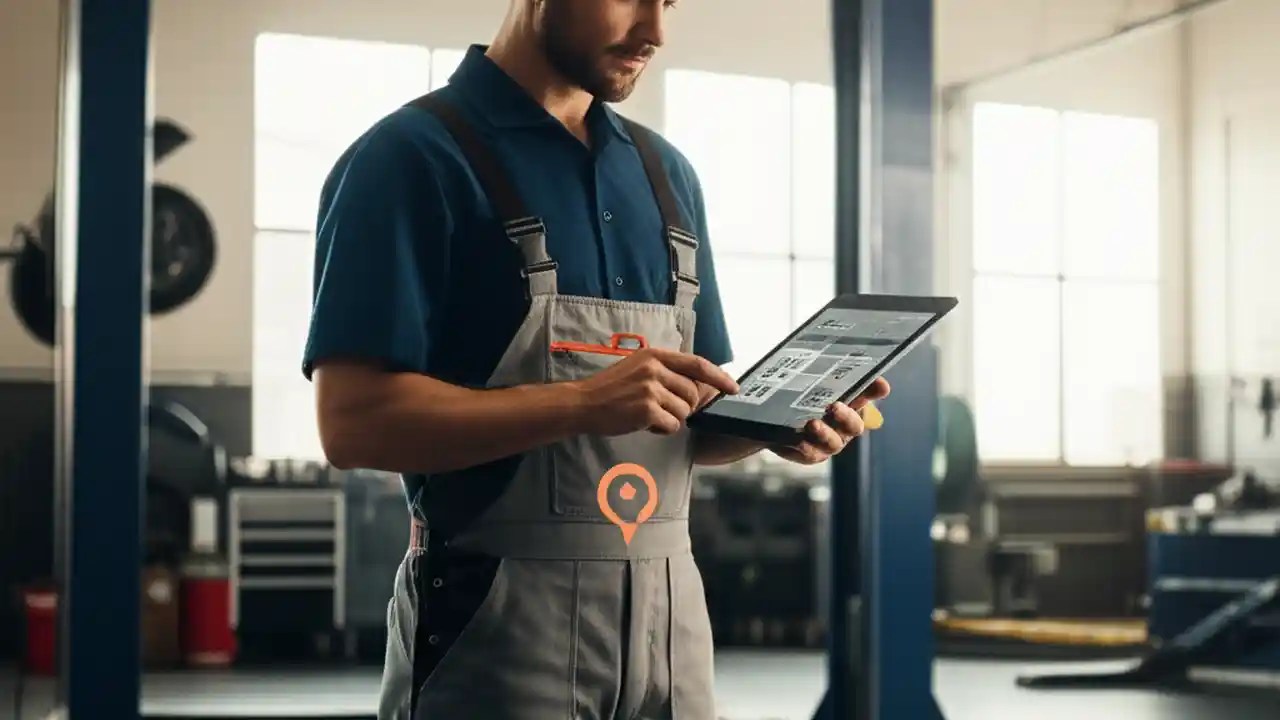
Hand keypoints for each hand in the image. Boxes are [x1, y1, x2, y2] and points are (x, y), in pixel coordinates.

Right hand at [570, 348, 739, 435]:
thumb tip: (701, 388)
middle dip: (684, 407)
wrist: (583, 403)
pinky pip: (672, 425)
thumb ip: (667, 374)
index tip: (733, 388)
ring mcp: (650, 388)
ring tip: (646, 414)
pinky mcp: (646, 409)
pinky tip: (642, 422)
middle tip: (661, 408)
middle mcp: (655, 369)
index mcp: (655, 355)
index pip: (697, 364)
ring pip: (684, 412)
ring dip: (670, 419)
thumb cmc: (611, 389)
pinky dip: (660, 429)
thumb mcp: (639, 369)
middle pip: (693, 394)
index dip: (719, 377)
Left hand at [771, 377, 891, 464]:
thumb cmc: (799, 395)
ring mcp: (829, 442)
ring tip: (812, 423)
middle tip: (835, 406)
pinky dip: (805, 446)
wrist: (773, 420)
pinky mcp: (811, 454)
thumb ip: (820, 369)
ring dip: (824, 433)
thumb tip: (827, 346)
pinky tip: (798, 438)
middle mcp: (844, 425)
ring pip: (833, 442)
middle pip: (855, 424)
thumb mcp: (807, 378)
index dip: (875, 390)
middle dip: (847, 416)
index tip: (881, 386)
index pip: (868, 393)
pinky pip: (811, 453)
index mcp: (850, 401)